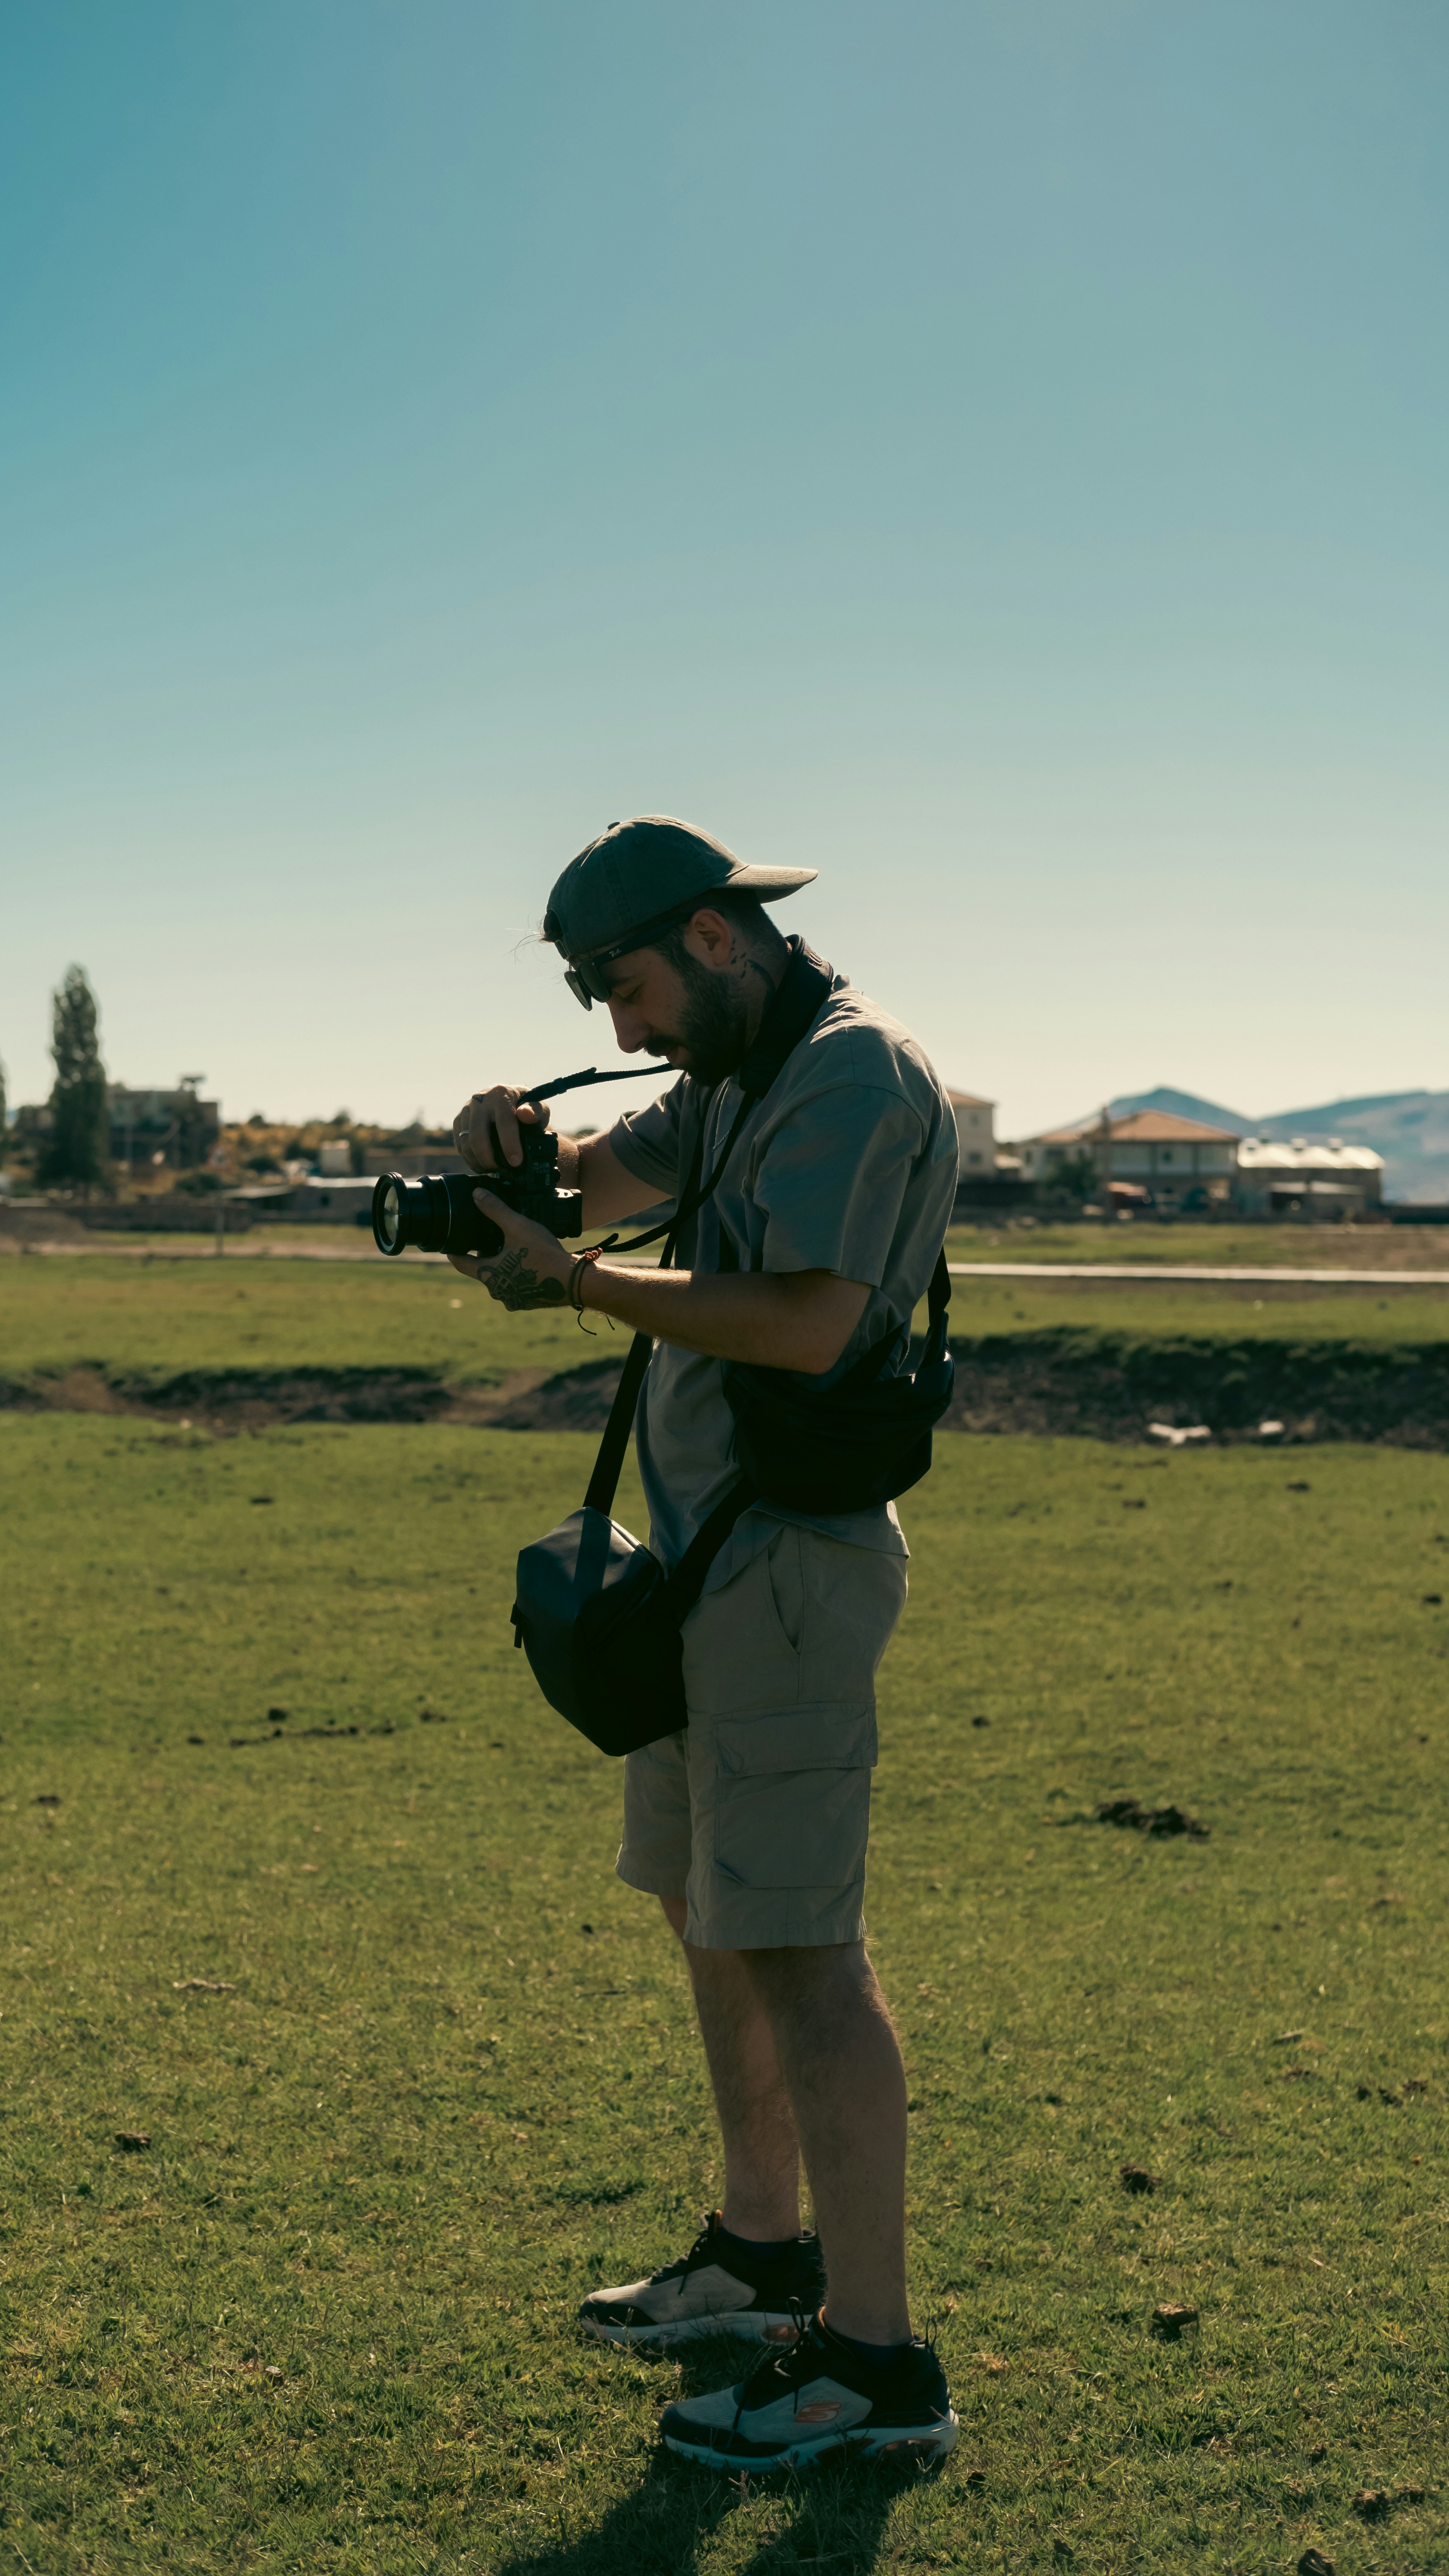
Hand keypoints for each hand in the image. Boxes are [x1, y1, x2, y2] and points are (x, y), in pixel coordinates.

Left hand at [447, 1189, 574, 1310]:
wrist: (572, 1281)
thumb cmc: (544, 1255)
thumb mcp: (518, 1227)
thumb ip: (496, 1210)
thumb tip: (476, 1195)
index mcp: (489, 1274)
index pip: (461, 1263)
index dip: (454, 1253)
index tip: (450, 1247)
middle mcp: (497, 1291)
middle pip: (484, 1270)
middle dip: (487, 1255)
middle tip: (492, 1240)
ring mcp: (513, 1299)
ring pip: (501, 1279)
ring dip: (504, 1266)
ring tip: (514, 1250)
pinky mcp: (527, 1302)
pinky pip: (517, 1288)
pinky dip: (519, 1276)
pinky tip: (530, 1264)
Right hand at [451, 1084, 549, 1176]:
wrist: (506, 1099)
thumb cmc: (524, 1107)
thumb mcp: (537, 1107)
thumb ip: (536, 1111)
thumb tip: (527, 1115)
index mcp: (501, 1094)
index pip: (503, 1122)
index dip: (509, 1144)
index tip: (516, 1162)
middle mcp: (480, 1099)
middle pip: (478, 1135)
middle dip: (488, 1158)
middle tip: (501, 1170)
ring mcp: (467, 1109)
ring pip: (465, 1142)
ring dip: (477, 1161)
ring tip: (492, 1169)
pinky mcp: (458, 1119)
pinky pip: (459, 1143)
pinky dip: (469, 1158)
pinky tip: (481, 1164)